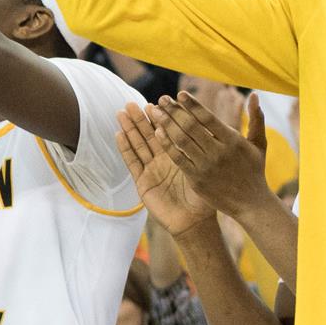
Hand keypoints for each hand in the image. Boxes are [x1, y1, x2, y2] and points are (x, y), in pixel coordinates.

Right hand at [114, 105, 214, 234]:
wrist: (194, 221)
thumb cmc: (204, 197)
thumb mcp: (204, 169)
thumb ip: (200, 149)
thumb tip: (206, 126)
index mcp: (178, 155)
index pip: (167, 132)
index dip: (160, 118)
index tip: (155, 102)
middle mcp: (162, 161)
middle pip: (148, 136)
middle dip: (140, 119)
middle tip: (131, 103)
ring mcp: (151, 170)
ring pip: (138, 145)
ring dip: (129, 129)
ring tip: (121, 113)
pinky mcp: (142, 182)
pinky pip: (132, 163)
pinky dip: (125, 149)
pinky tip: (119, 134)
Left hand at [148, 93, 278, 219]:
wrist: (250, 203)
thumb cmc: (254, 171)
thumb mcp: (259, 144)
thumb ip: (256, 118)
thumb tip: (253, 95)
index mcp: (232, 141)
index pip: (208, 118)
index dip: (193, 105)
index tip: (180, 94)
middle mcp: (218, 152)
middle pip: (191, 126)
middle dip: (174, 110)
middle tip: (162, 99)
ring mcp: (206, 166)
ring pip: (181, 140)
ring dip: (166, 124)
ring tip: (155, 111)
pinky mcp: (196, 179)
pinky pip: (178, 158)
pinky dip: (167, 144)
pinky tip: (157, 132)